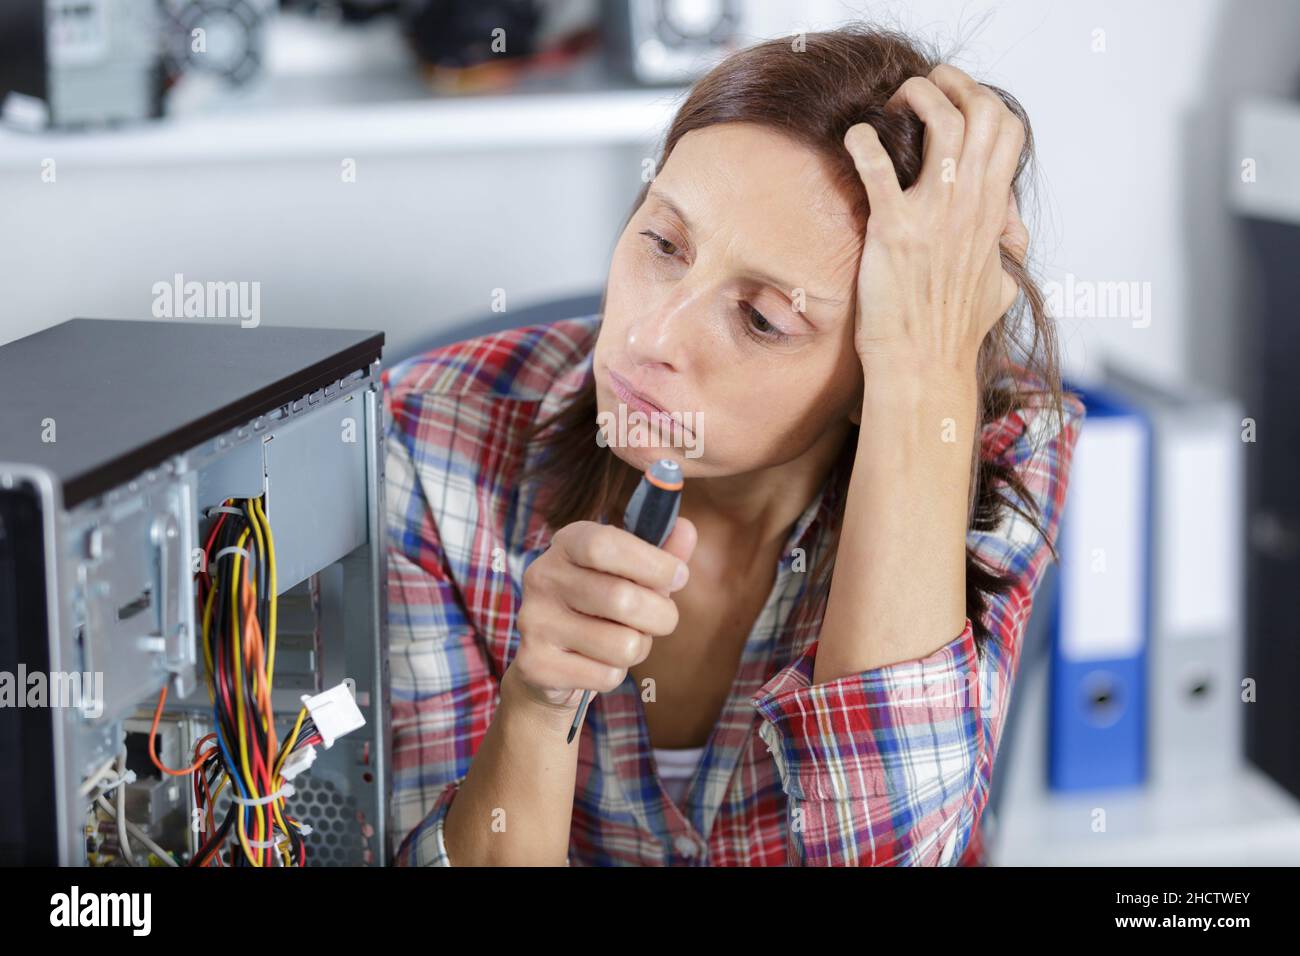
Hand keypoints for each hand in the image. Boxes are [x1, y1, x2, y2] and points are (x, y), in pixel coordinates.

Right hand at [506, 518, 697, 712]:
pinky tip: (597, 662)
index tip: (679, 576)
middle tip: (662, 619)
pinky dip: (615, 673)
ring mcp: (535, 621)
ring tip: (625, 640)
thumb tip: (686, 529)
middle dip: (662, 616)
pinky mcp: (536, 664)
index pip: (604, 544)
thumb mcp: (631, 573)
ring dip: (639, 648)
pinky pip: (606, 676)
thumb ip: (661, 553)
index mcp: (566, 543)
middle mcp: (543, 577)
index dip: (652, 562)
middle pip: (623, 599)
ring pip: (622, 644)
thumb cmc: (601, 606)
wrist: (548, 660)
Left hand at [844, 64, 1028, 375]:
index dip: (982, 102)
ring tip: (890, 107)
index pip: (1007, 130)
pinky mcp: (893, 231)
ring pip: (942, 123)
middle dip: (952, 85)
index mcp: (991, 212)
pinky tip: (854, 138)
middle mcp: (970, 206)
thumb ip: (1005, 257)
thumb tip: (1012, 243)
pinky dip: (863, 142)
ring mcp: (934, 216)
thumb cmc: (953, 333)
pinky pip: (878, 168)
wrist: (922, 365)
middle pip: (983, 112)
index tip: (953, 104)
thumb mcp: (998, 290)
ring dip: (915, 99)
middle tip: (920, 90)